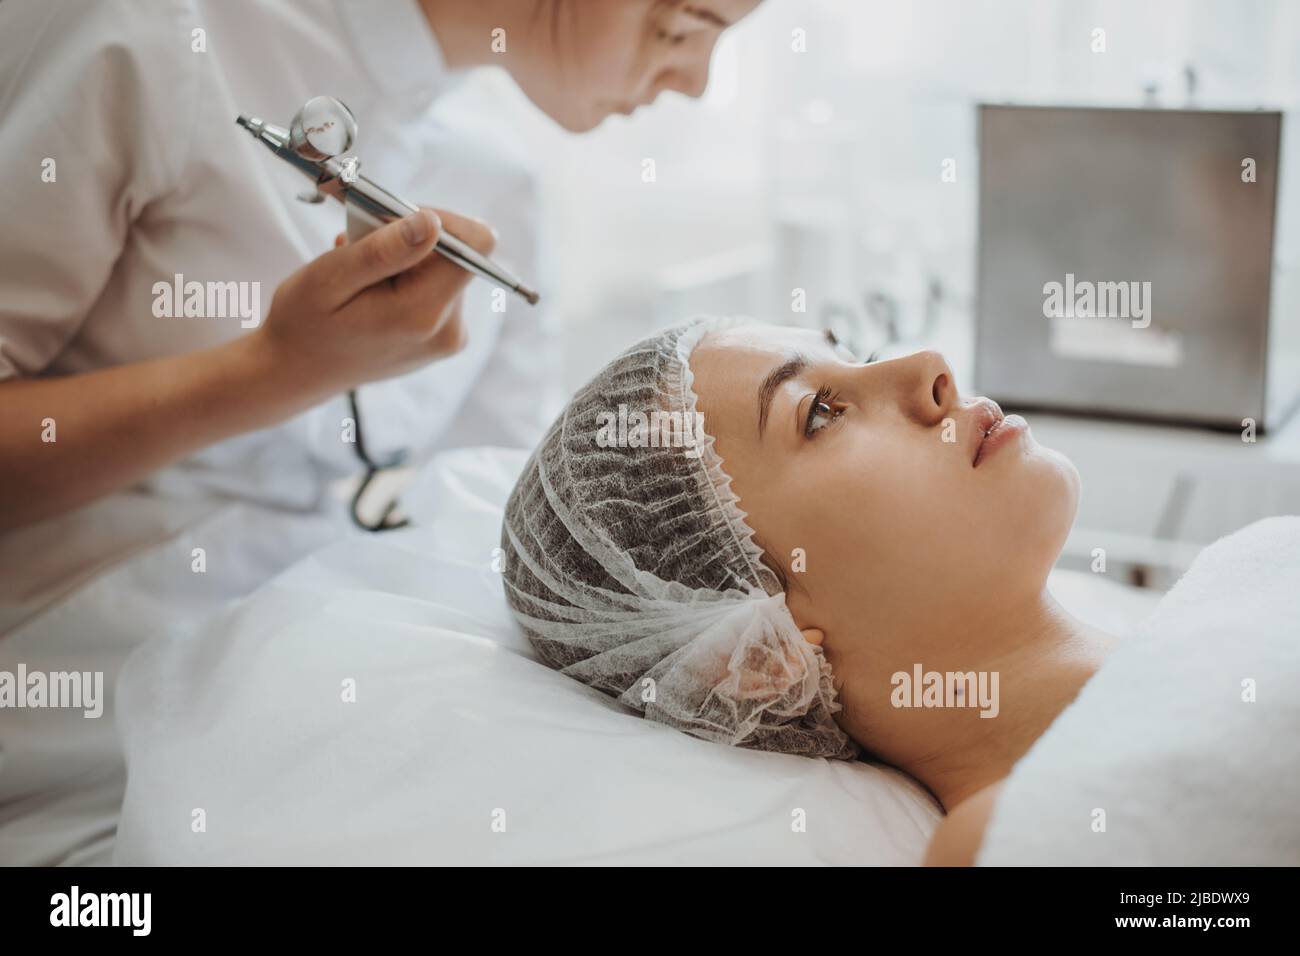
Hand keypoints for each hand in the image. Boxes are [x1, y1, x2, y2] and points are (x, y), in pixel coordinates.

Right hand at [255, 207, 496, 397]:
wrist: (300, 371)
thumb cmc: (306, 324)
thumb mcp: (331, 279)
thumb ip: (384, 251)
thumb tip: (433, 222)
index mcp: (424, 313)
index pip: (474, 244)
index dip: (442, 218)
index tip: (398, 220)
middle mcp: (449, 329)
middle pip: (456, 254)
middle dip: (410, 240)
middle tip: (360, 248)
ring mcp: (449, 337)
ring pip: (443, 269)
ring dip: (403, 259)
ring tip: (359, 275)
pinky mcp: (443, 336)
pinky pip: (436, 288)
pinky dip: (406, 278)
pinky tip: (371, 290)